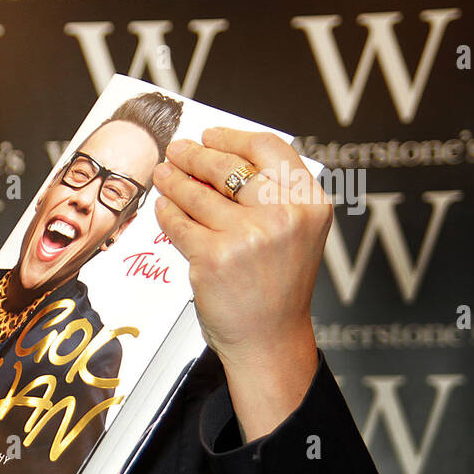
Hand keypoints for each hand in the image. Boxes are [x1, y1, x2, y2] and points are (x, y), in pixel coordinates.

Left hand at [154, 127, 330, 440]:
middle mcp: (284, 216)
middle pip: (228, 167)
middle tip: (177, 150)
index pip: (269, 149)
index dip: (233, 138)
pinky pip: (180, 224)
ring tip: (163, 174)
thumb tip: (216, 156)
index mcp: (310, 203)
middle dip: (195, 155)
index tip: (210, 135)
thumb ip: (271, 195)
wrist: (269, 338)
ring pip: (197, 195)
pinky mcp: (214, 258)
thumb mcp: (294, 232)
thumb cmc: (278, 286)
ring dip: (174, 180)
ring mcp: (248, 237)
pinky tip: (163, 207)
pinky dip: (167, 213)